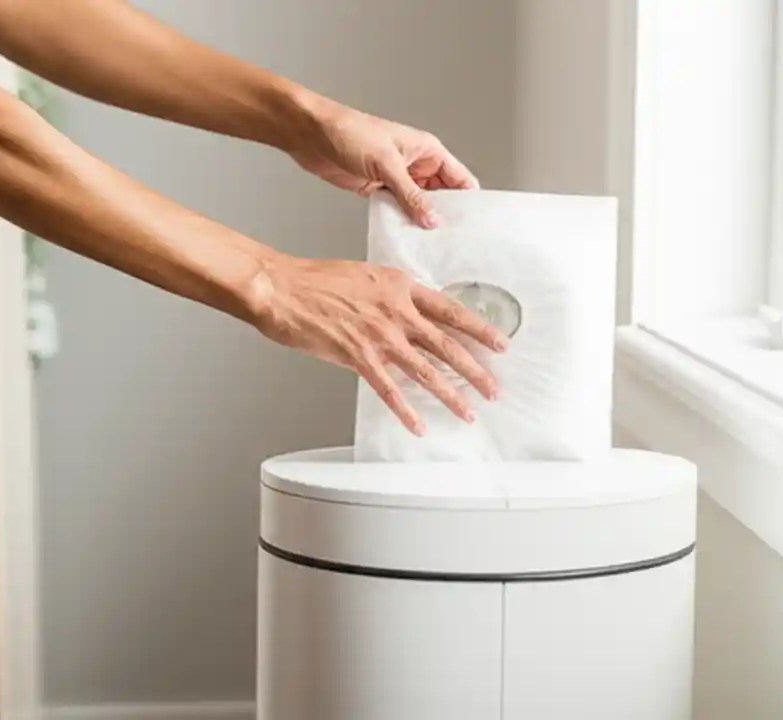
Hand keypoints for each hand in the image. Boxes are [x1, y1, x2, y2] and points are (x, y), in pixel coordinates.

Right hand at [251, 254, 507, 435]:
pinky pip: (389, 389)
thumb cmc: (316, 280)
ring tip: (469, 412)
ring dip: (450, 395)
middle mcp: (396, 311)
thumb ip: (391, 296)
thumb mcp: (366, 277)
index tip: (501, 344)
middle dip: (475, 370)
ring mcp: (379, 335)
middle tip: (494, 389)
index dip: (479, 329)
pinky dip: (405, 411)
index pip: (451, 310)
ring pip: (425, 370)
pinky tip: (418, 425)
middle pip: (447, 344)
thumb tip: (410, 315)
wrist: (281, 287)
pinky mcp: (357, 356)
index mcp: (400, 287)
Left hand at [291, 102, 478, 227]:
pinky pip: (398, 209)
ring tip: (430, 245)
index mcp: (427, 150)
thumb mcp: (387, 164)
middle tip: (451, 242)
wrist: (311, 135)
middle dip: (445, 216)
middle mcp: (416, 165)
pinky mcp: (379, 190)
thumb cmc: (350, 132)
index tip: (473, 224)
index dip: (468, 200)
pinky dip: (402, 222)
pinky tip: (406, 237)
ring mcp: (397, 178)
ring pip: (419, 205)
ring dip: (421, 222)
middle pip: (441, 196)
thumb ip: (411, 195)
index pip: (459, 178)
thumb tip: (433, 219)